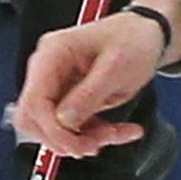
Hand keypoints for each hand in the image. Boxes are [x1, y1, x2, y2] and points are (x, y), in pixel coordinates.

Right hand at [8, 0, 180, 158]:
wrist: (146, 34)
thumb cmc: (132, 39)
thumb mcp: (115, 67)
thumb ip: (88, 94)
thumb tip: (64, 121)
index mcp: (53, 53)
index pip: (34, 101)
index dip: (52, 129)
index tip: (77, 145)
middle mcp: (48, 70)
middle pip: (36, 120)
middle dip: (66, 139)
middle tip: (95, 145)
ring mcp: (57, 85)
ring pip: (55, 129)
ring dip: (84, 139)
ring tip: (115, 134)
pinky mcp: (69, 99)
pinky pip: (73, 128)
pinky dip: (95, 135)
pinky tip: (119, 131)